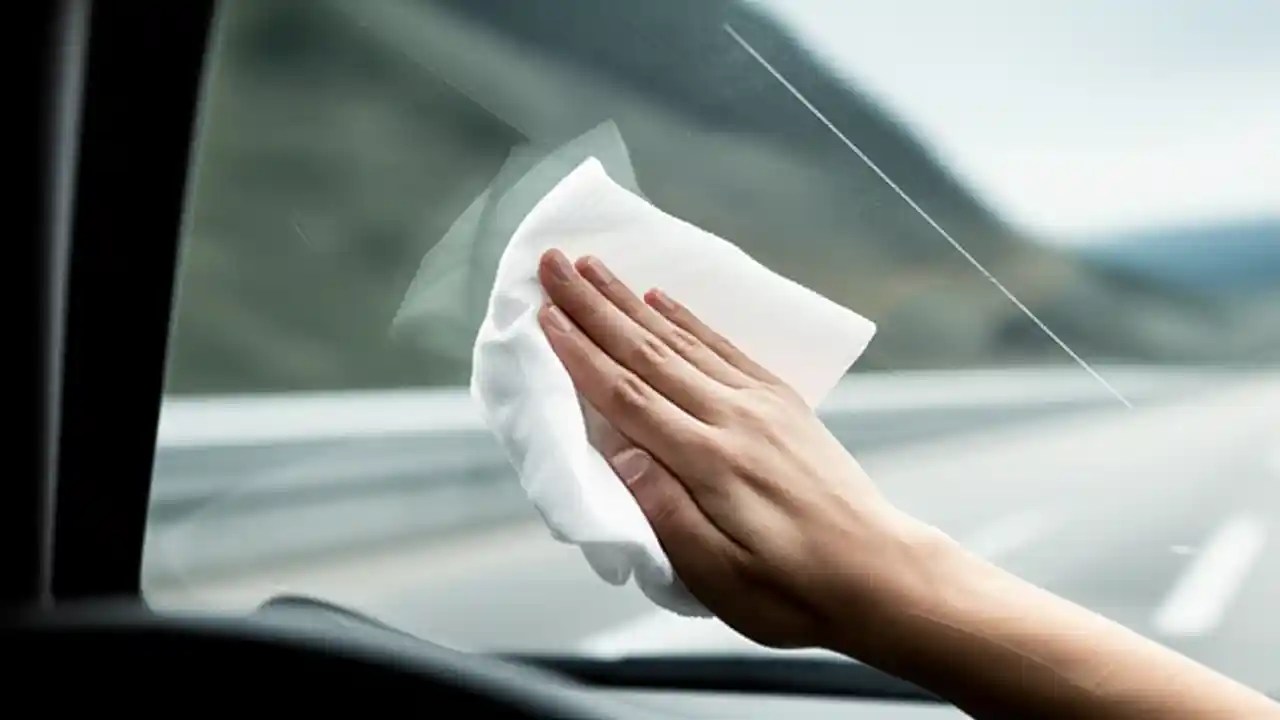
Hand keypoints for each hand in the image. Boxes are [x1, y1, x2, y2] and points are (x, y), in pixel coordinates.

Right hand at [536, 249, 936, 648]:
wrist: (881, 574)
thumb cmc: (794, 591)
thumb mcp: (720, 578)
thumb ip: (666, 513)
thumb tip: (620, 454)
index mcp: (708, 464)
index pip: (628, 398)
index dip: (580, 355)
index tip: (544, 315)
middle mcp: (732, 420)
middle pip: (647, 352)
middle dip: (593, 306)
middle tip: (553, 262)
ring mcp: (761, 406)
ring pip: (682, 341)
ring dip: (631, 301)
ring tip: (594, 266)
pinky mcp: (783, 404)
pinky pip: (725, 349)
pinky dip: (689, 320)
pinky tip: (664, 299)